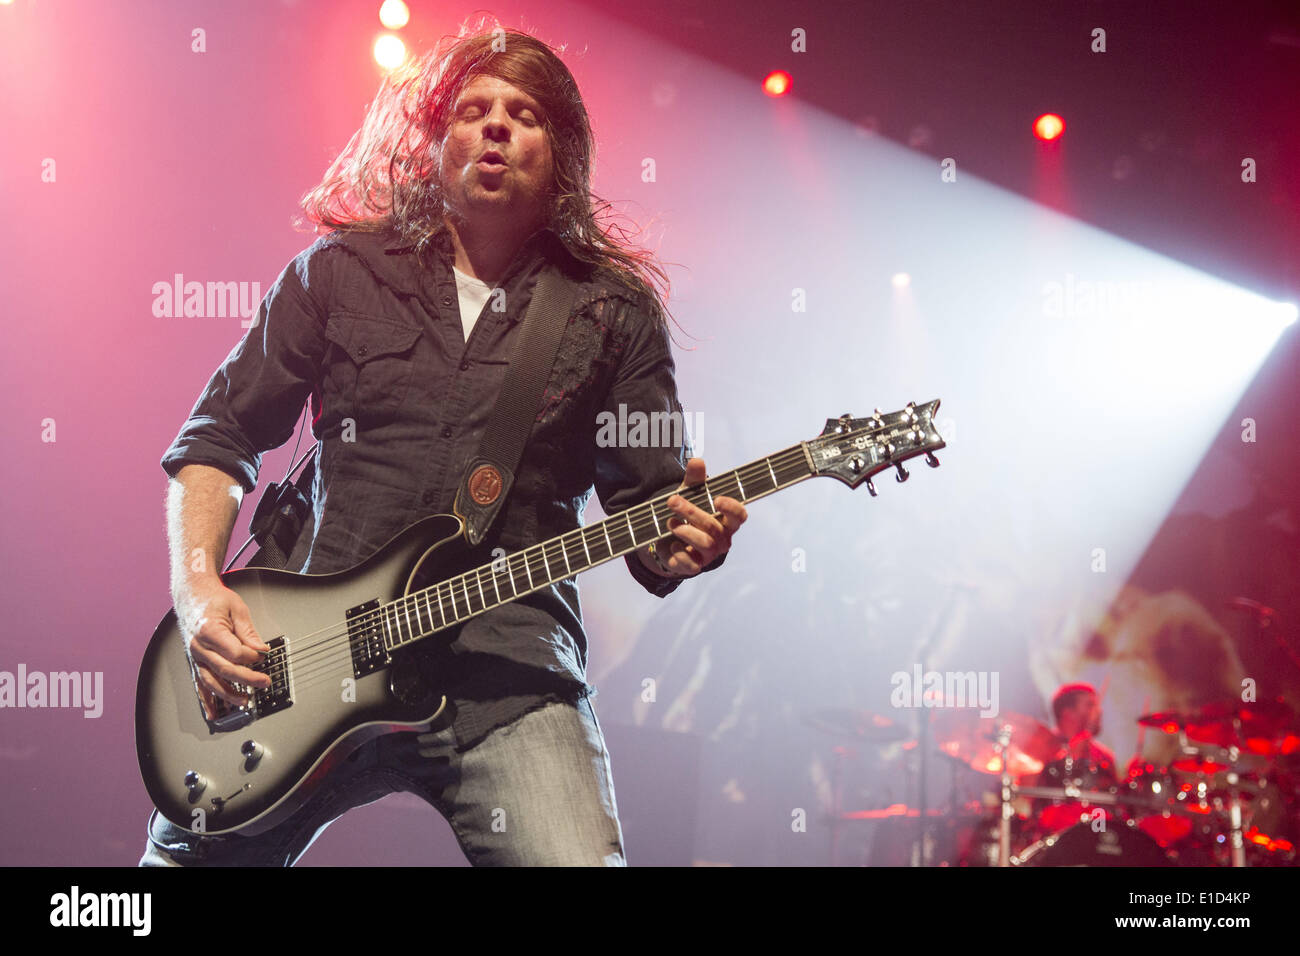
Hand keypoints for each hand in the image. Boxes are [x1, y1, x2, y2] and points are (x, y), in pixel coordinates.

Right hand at [175, 578, 271, 718]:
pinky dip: (206, 701)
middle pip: (225, 669)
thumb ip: (249, 632)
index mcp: (209, 630)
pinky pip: (199, 684)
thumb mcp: (237, 609)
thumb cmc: (214, 600)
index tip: (265, 656)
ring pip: (211, 681)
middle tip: (264, 682)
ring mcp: (194, 656)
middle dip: (247, 678)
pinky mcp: (194, 662)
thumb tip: (261, 650)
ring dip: (228, 695)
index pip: (234, 652)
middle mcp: (198, 646)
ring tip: (245, 702)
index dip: (252, 657)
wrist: (192, 595)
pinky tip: (213, 714)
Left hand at [653, 458, 746, 576]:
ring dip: (685, 530)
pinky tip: (672, 545)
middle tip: (672, 500)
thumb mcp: (689, 495)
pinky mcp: (695, 566)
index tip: (717, 499)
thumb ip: (695, 479)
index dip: (732, 508)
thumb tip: (697, 460)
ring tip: (669, 522)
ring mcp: (709, 554)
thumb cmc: (688, 515)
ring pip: (705, 543)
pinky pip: (692, 564)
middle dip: (691, 511)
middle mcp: (722, 538)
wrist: (669, 541)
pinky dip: (680, 553)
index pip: (739, 516)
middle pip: (714, 526)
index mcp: (726, 521)